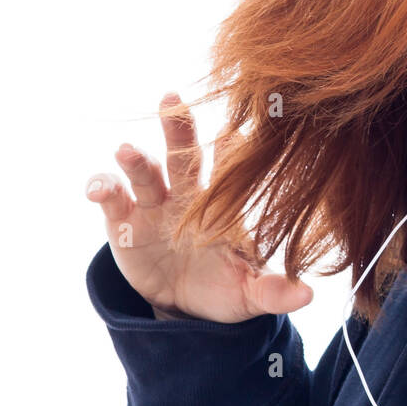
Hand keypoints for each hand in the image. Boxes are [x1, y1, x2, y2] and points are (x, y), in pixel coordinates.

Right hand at [84, 93, 313, 322]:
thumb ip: (274, 291)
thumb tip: (308, 298)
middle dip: (177, 128)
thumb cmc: (226, 287)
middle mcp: (187, 194)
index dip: (233, 149)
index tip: (238, 128)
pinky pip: (112, 200)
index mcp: (224, 204)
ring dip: (136, 160)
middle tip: (170, 98)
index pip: (231, 169)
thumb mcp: (250, 293)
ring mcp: (154, 205)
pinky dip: (103, 189)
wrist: (186, 307)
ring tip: (126, 149)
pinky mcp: (124, 223)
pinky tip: (98, 188)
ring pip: (145, 172)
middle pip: (183, 155)